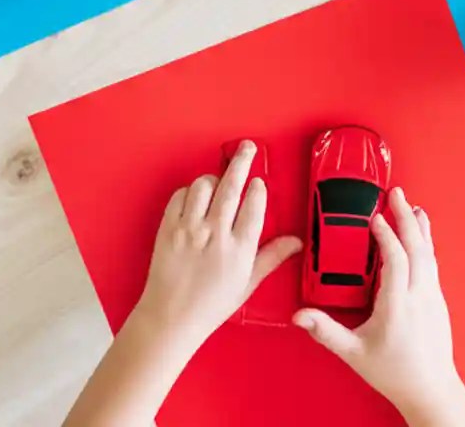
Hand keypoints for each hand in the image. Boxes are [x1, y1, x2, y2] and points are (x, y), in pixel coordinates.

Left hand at [135, 140, 301, 347]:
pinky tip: (195, 199)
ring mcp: (189, 229)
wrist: (172, 317)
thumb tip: (296, 241)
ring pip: (203, 186)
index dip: (258, 189)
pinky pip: (179, 196)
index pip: (254, 205)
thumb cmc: (212, 304)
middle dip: (242, 162)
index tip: (259, 182)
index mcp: (240, 249)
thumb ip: (272, 257)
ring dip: (213, 179)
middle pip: (231, 186)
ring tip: (218, 182)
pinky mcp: (168, 228)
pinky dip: (189, 192)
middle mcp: (216, 234)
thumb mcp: (248, 282)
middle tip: (247, 147)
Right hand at [292, 188, 464, 426]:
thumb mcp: (354, 353)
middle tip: (396, 194)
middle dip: (406, 217)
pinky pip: (433, 264)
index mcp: (398, 305)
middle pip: (417, 247)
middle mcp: (419, 296)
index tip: (374, 219)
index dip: (386, 236)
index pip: (395, 259)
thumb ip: (326, 332)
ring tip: (412, 207)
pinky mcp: (438, 301)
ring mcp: (432, 297)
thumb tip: (300, 316)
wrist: (430, 389)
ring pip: (429, 254)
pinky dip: (426, 245)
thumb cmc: (395, 372)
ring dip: (420, 228)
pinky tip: (422, 239)